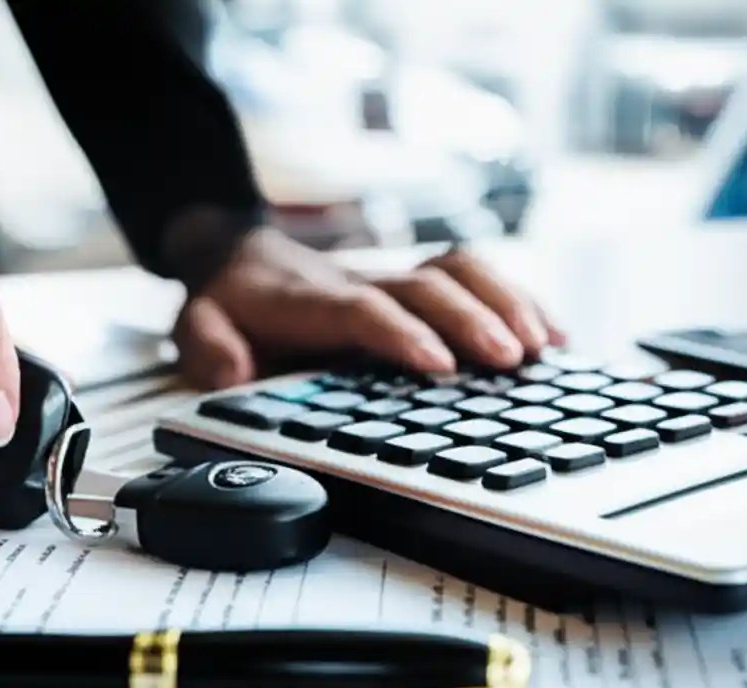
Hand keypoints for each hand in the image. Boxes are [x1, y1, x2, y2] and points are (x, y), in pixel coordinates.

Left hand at [172, 229, 564, 387]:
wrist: (240, 258)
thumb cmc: (230, 303)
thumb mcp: (195, 325)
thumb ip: (206, 347)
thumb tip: (233, 370)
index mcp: (310, 301)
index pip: (361, 310)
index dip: (401, 333)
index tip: (439, 364)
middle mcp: (361, 281)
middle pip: (425, 286)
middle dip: (471, 320)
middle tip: (510, 360)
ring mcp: (392, 278)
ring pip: (458, 272)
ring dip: (505, 304)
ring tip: (544, 346)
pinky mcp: (414, 284)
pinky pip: (472, 278)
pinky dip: (516, 300)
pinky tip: (551, 335)